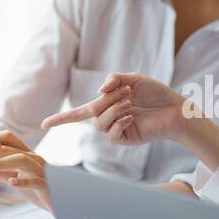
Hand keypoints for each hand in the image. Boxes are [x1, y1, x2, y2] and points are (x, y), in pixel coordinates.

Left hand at [0, 128, 51, 210]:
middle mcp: (35, 159)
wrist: (64, 204)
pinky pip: (35, 181)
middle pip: (8, 148)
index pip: (7, 138)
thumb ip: (2, 172)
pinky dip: (23, 180)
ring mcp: (42, 171)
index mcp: (27, 155)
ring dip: (0, 162)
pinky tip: (11, 182)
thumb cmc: (41, 191)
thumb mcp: (18, 180)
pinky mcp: (47, 186)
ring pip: (21, 159)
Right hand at [40, 73, 189, 145]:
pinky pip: (112, 133)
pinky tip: (132, 115)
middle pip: (91, 112)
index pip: (78, 114)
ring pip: (99, 124)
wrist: (175, 108)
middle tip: (127, 91)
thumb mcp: (134, 79)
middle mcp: (108, 120)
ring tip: (130, 102)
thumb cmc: (156, 93)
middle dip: (106, 100)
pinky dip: (119, 121)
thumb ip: (115, 80)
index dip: (60, 119)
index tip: (43, 125)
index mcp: (106, 106)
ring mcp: (116, 131)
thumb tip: (100, 90)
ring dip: (113, 110)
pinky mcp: (126, 139)